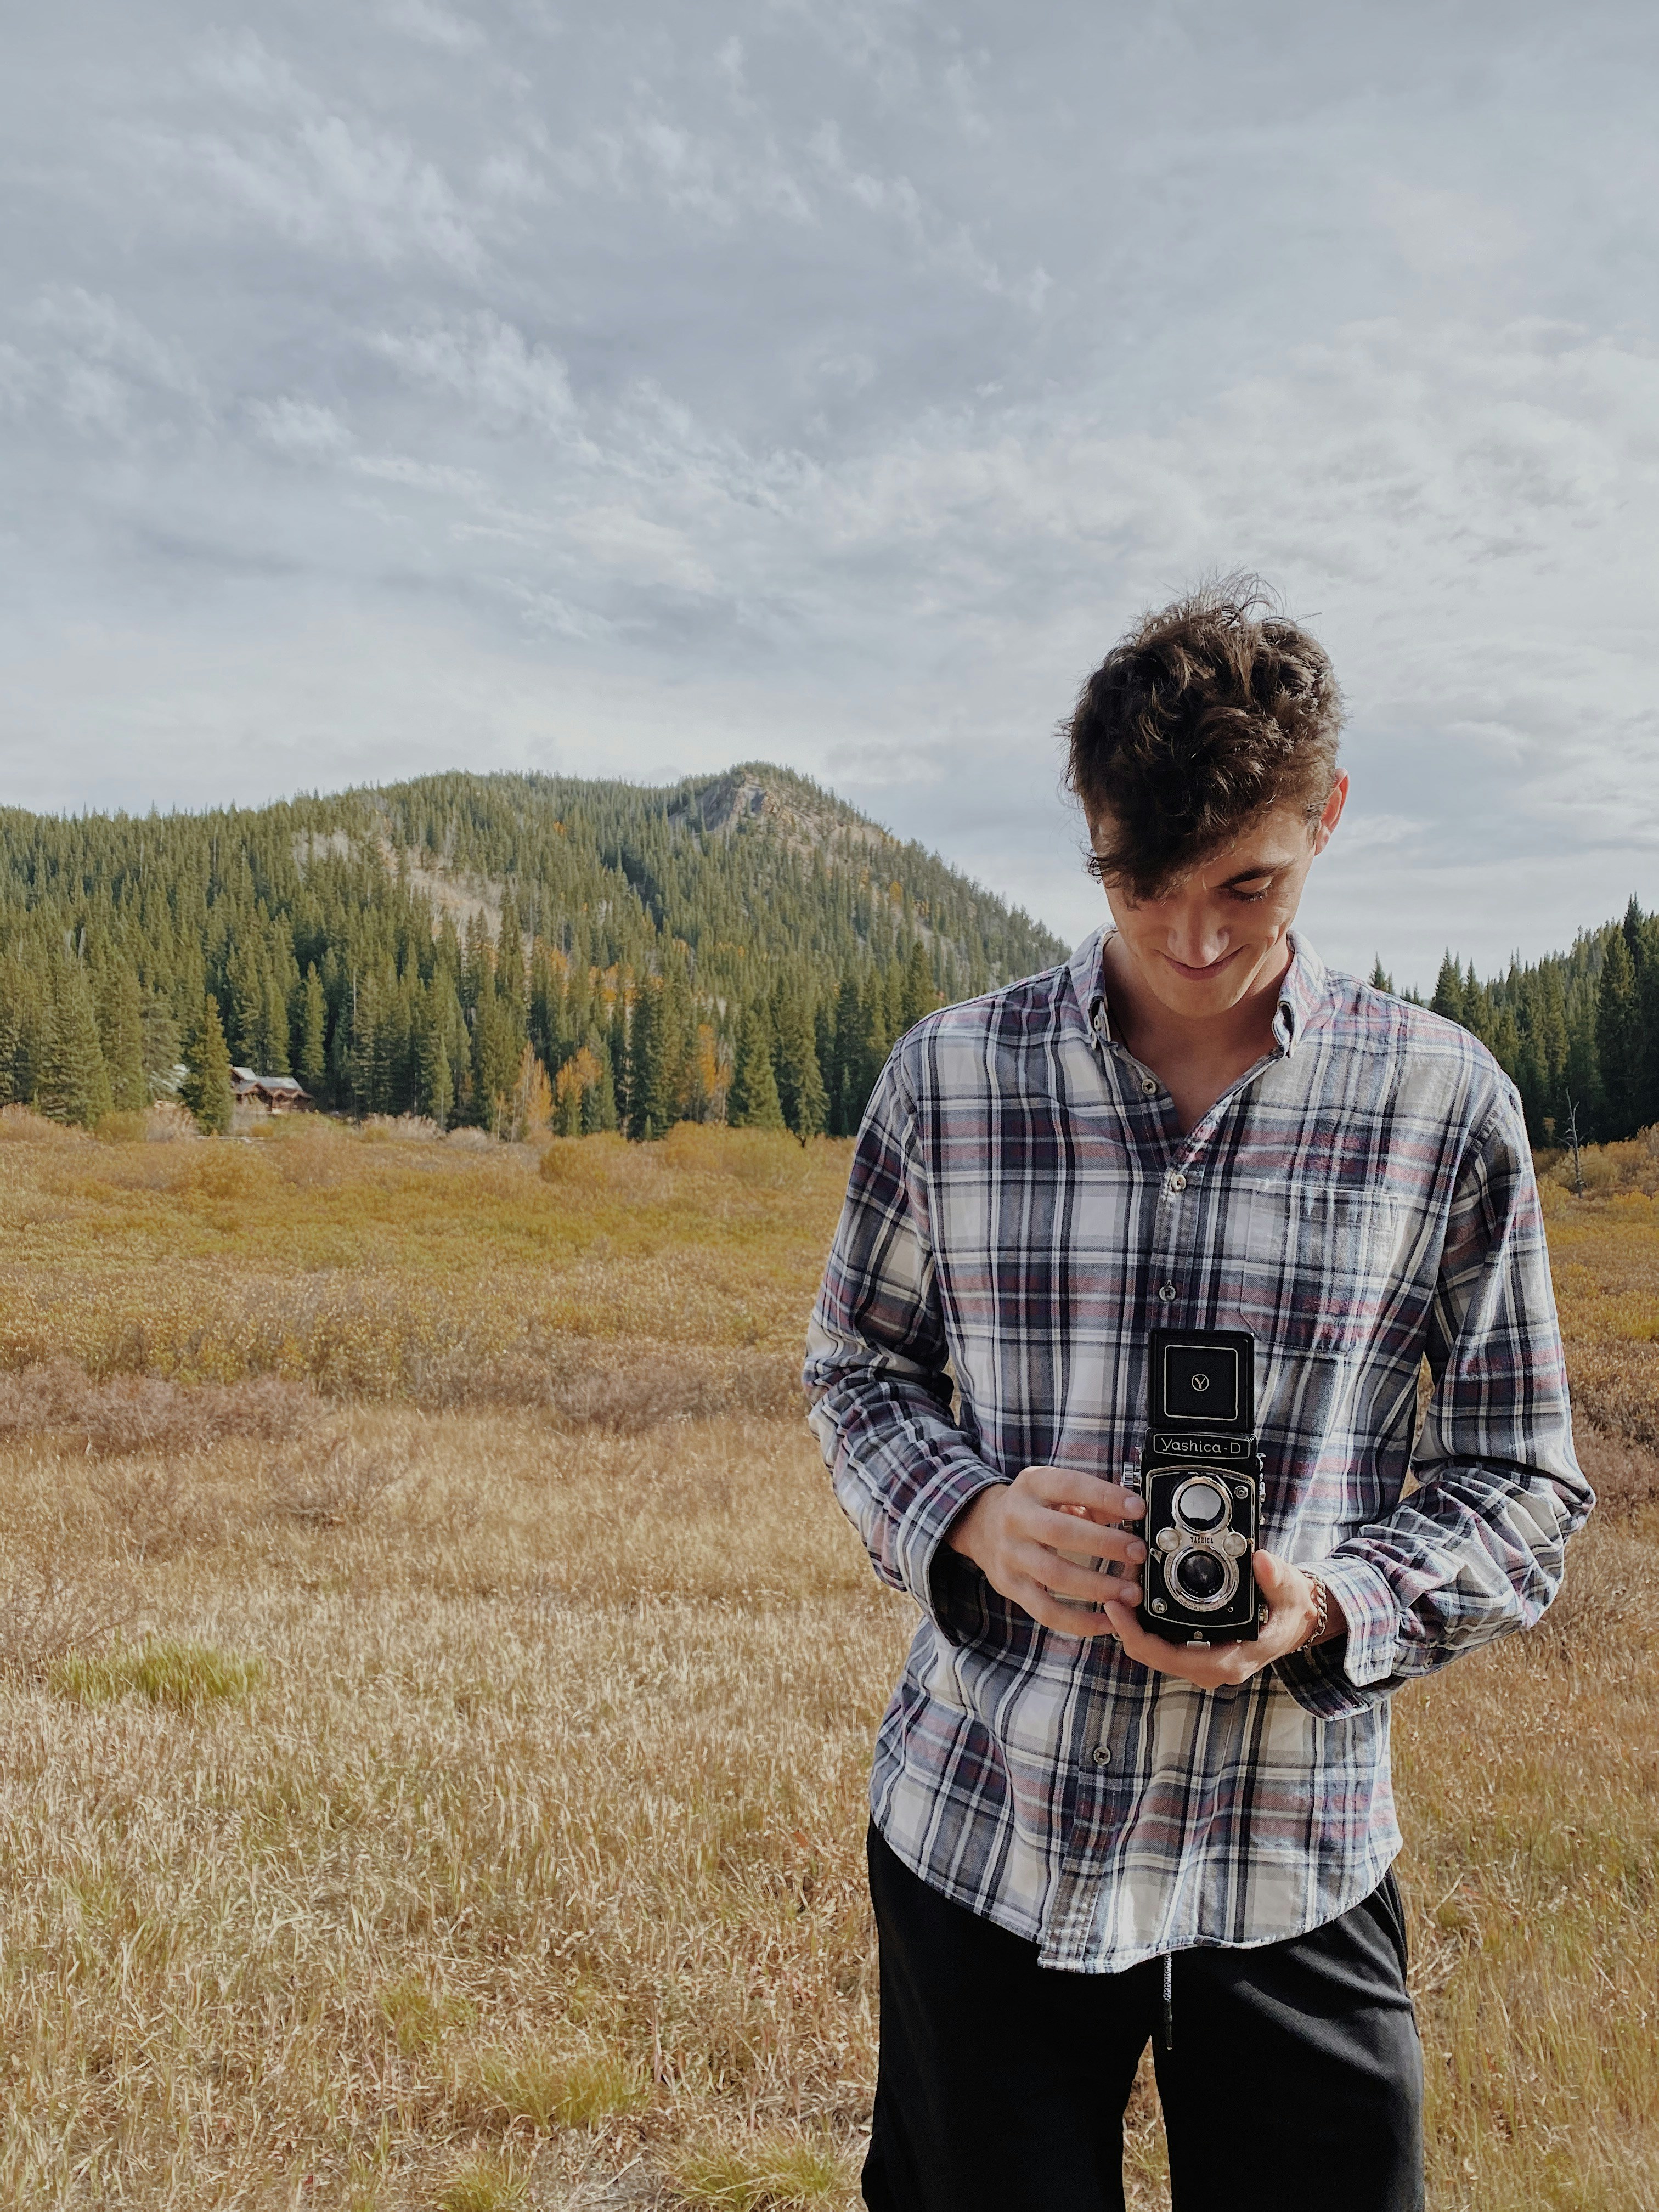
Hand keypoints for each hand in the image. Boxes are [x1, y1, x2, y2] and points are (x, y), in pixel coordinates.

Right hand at [946, 1465, 1146, 1638]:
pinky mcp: (1011, 1586)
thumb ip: (1093, 1500)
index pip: (1069, 1485)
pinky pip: (1046, 1610)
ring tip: (1130, 1593)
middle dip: (1104, 1544)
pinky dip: (1079, 1621)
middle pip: (1060, 1533)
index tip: (1138, 1509)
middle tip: (1138, 1553)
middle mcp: (1016, 1518)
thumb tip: (1133, 1513)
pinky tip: (1108, 1622)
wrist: (981, 1526)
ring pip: (1054, 1575)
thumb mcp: (1055, 1490)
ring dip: (1097, 1586)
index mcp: (1032, 1485)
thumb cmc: (1033, 1507)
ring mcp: (1011, 1554)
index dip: (1105, 1496)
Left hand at [1099, 1549, 1345, 1688]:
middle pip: (1153, 1656)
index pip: (1169, 1658)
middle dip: (1128, 1626)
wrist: (1299, 1620)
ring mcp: (1203, 1662)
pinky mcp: (1199, 1651)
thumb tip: (1261, 1560)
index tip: (1115, 1609)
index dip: (1137, 1636)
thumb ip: (1275, 1576)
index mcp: (1230, 1659)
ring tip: (1119, 1590)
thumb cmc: (1292, 1608)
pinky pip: (1164, 1644)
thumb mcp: (1290, 1590)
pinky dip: (1147, 1625)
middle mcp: (1212, 1667)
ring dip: (1135, 1625)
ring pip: (1155, 1651)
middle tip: (1111, 1590)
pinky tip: (1136, 1600)